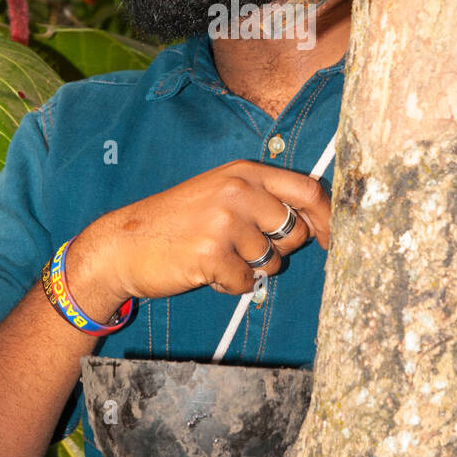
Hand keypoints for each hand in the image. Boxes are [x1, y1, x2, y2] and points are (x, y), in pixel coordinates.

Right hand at [71, 159, 331, 306]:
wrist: (125, 243)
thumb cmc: (178, 221)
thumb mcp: (220, 192)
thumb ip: (263, 198)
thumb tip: (316, 220)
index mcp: (245, 172)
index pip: (308, 191)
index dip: (327, 218)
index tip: (331, 239)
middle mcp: (239, 192)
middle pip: (295, 232)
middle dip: (279, 250)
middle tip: (245, 249)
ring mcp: (225, 223)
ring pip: (272, 262)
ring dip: (251, 268)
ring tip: (218, 256)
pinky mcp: (212, 255)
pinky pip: (247, 283)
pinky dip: (230, 284)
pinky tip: (206, 270)